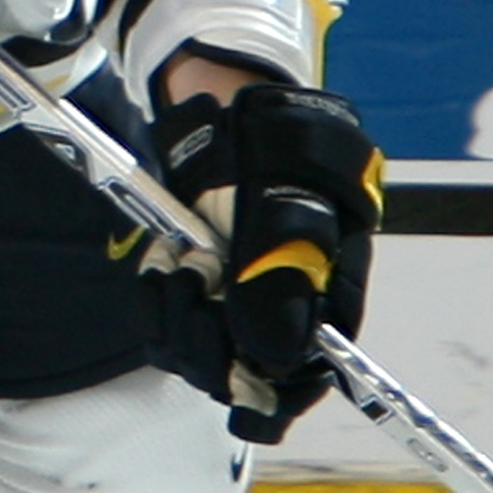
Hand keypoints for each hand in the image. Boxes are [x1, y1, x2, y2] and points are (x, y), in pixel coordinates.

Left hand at [149, 79, 383, 443]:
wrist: (216, 98)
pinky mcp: (203, 290)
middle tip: (189, 285)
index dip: (281, 387)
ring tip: (176, 263)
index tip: (245, 394)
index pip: (318, 360)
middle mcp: (292, 296)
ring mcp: (244, 295)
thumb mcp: (275, 190)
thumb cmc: (264, 135)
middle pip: (257, 370)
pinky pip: (174, 330)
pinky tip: (163, 266)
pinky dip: (159, 304)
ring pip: (209, 355)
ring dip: (179, 318)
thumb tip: (277, 351)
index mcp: (333, 277)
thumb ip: (278, 267)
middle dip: (212, 342)